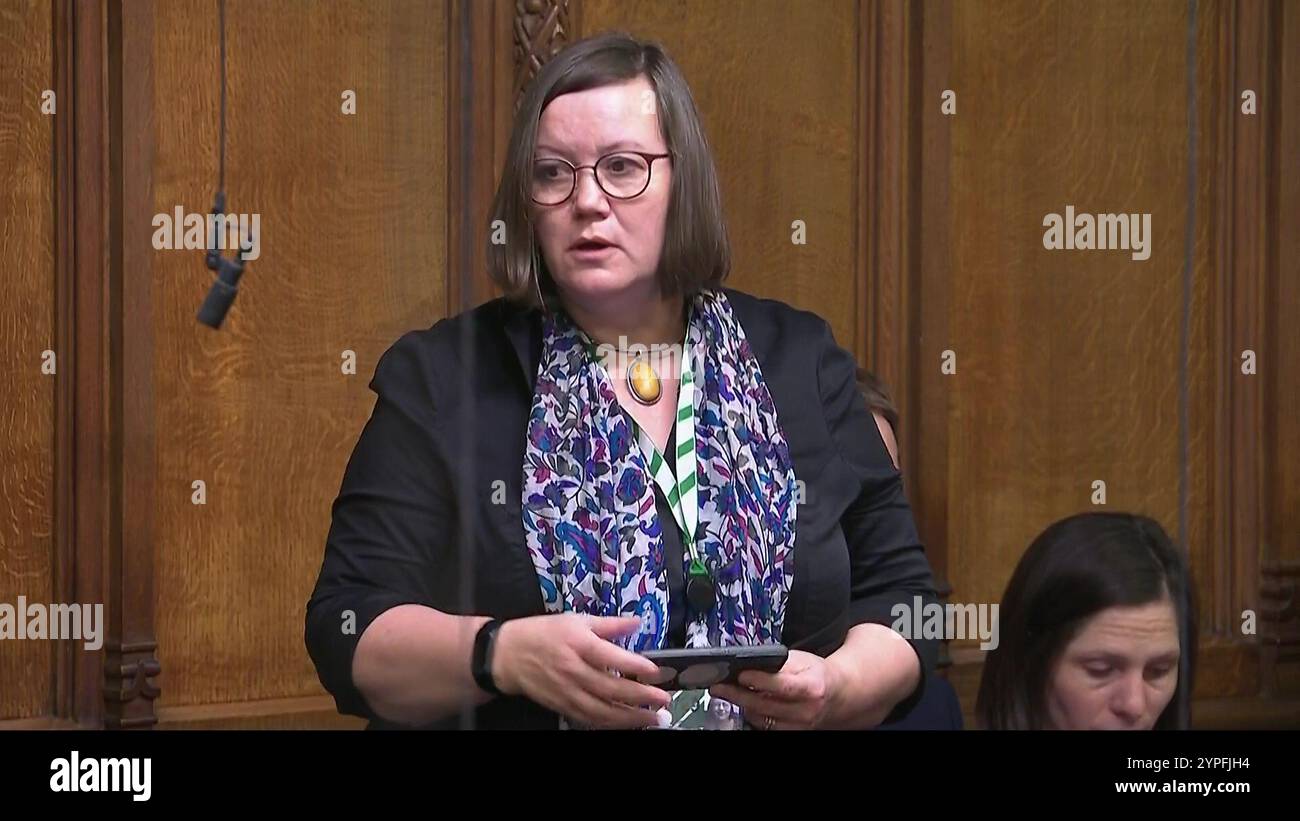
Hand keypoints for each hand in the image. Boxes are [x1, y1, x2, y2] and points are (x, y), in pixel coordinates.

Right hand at [492, 613, 671, 728]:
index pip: (612, 658)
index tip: (656, 671)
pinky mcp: (562, 706)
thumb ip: (609, 625)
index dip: (637, 667)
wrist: (508, 655)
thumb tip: (637, 622)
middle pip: (611, 689)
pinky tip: (627, 724)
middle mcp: (574, 670)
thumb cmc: (543, 633)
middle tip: (664, 700)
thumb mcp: (576, 620)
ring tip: (653, 719)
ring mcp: (568, 692)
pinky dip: (610, 724)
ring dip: (630, 718)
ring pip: (602, 711)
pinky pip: (589, 719)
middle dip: (641, 698)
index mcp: (578, 644)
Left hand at [708, 649, 841, 729]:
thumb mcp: (801, 660)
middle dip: (738, 695)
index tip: (740, 675)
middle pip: (766, 705)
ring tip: (727, 692)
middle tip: (719, 686)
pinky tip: (745, 704)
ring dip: (742, 705)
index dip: (759, 681)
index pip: (781, 685)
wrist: (835, 694)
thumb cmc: (816, 674)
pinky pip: (765, 726)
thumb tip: (751, 663)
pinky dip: (753, 714)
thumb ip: (779, 663)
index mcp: (811, 687)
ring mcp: (799, 725)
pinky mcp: (792, 733)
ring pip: (762, 719)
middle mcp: (806, 710)